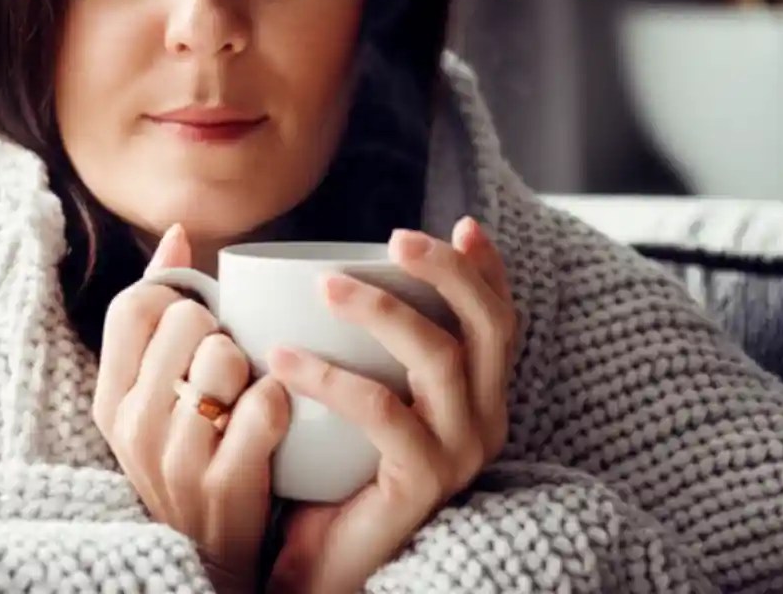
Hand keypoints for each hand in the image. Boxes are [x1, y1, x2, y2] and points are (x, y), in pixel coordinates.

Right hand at [92, 224, 290, 593]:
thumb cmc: (192, 458)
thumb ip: (159, 319)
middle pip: (186, 320)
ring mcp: (175, 457)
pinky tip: (276, 419)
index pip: (136, 304)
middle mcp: (132, 425)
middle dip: (221, 330)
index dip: (181, 295)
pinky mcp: (224, 484)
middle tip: (230, 367)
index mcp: (110, 397)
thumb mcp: (155, 396)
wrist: (212, 557)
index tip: (205, 320)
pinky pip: (264, 404)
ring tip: (248, 396)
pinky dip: (279, 403)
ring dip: (250, 367)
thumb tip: (177, 234)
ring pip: (225, 355)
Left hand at [266, 217, 516, 593]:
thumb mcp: (358, 398)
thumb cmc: (334, 472)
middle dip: (447, 271)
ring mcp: (459, 453)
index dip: (487, 269)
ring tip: (326, 286)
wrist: (324, 565)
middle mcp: (484, 420)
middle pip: (488, 326)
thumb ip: (363, 346)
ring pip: (439, 358)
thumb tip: (326, 274)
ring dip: (383, 311)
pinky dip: (331, 378)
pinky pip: (382, 413)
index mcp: (477, 395)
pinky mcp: (422, 482)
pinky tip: (284, 358)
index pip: (498, 320)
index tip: (462, 223)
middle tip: (395, 240)